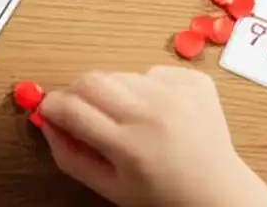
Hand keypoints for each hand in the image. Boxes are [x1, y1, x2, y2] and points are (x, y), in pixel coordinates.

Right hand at [39, 66, 266, 206]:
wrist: (221, 194)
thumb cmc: (161, 196)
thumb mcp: (109, 188)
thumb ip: (70, 156)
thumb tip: (46, 122)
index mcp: (130, 146)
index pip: (70, 108)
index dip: (51, 106)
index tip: (49, 112)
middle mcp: (152, 113)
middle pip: (90, 80)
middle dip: (75, 93)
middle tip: (81, 112)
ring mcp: (177, 94)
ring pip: (119, 74)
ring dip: (112, 92)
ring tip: (128, 119)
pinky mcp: (194, 81)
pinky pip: (150, 72)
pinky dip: (145, 88)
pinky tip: (158, 113)